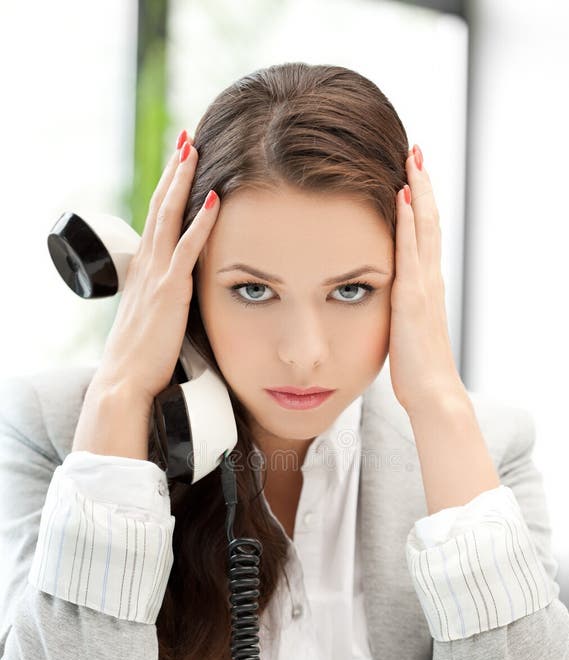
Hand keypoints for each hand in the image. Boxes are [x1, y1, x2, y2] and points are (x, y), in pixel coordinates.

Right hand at [93, 132, 219, 406]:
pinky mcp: (169, 291)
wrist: (124, 381)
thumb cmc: (140, 360)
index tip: (178, 163)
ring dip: (182, 182)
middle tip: (185, 138)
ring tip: (193, 149)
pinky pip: (187, 249)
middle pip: (160, 207)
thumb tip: (177, 298)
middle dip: (174, 171)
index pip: (156, 220)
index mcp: (142, 272)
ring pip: (170, 217)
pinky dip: (201, 222)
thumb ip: (164, 301)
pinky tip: (213, 199)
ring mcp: (156, 276)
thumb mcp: (151, 321)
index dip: (167, 189)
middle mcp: (146, 266)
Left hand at [389, 144, 464, 414]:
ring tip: (412, 159)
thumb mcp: (405, 330)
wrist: (433, 393)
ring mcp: (424, 286)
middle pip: (428, 221)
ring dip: (418, 191)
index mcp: (427, 286)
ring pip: (424, 228)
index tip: (412, 173)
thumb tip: (388, 300)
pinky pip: (410, 251)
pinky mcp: (413, 297)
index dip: (420, 203)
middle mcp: (430, 279)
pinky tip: (401, 197)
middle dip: (422, 184)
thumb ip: (401, 309)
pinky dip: (407, 222)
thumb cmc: (417, 369)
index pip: (424, 235)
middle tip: (415, 149)